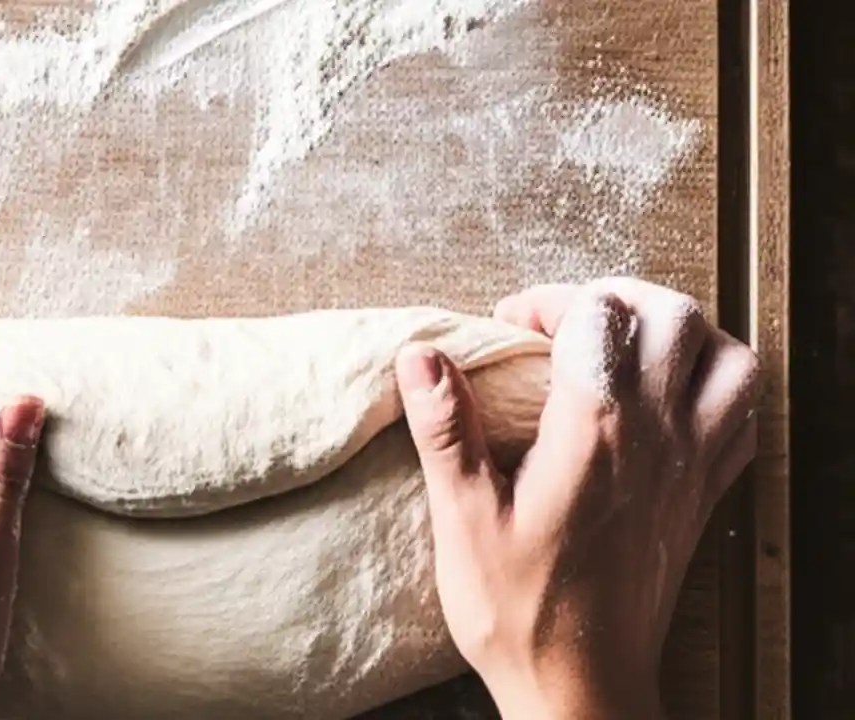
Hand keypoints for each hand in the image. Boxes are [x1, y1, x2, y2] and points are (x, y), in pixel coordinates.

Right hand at [396, 279, 759, 718]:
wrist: (582, 688)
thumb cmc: (519, 612)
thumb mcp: (463, 519)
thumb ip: (447, 429)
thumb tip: (422, 355)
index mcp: (593, 432)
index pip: (595, 316)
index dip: (547, 303)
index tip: (508, 330)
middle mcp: (657, 437)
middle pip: (671, 316)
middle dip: (613, 297)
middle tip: (564, 322)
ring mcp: (691, 465)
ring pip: (725, 356)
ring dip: (679, 332)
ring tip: (624, 346)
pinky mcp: (703, 496)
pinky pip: (741, 414)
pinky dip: (715, 383)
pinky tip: (667, 398)